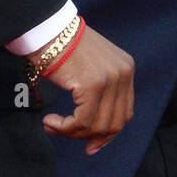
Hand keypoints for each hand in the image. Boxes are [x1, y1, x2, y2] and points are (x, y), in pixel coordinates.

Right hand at [40, 24, 134, 155]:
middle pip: (114, 123)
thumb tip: (98, 131)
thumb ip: (102, 93)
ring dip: (71, 132)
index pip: (125, 113)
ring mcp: (111, 79)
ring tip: (53, 125)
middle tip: (65, 134)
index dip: (107, 134)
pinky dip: (64, 128)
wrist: (50, 30)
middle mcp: (124, 73)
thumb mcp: (94, 68)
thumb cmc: (64, 49)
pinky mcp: (93, 84)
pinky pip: (82, 121)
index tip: (90, 146)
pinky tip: (50, 121)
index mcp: (126, 68)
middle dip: (89, 136)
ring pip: (97, 126)